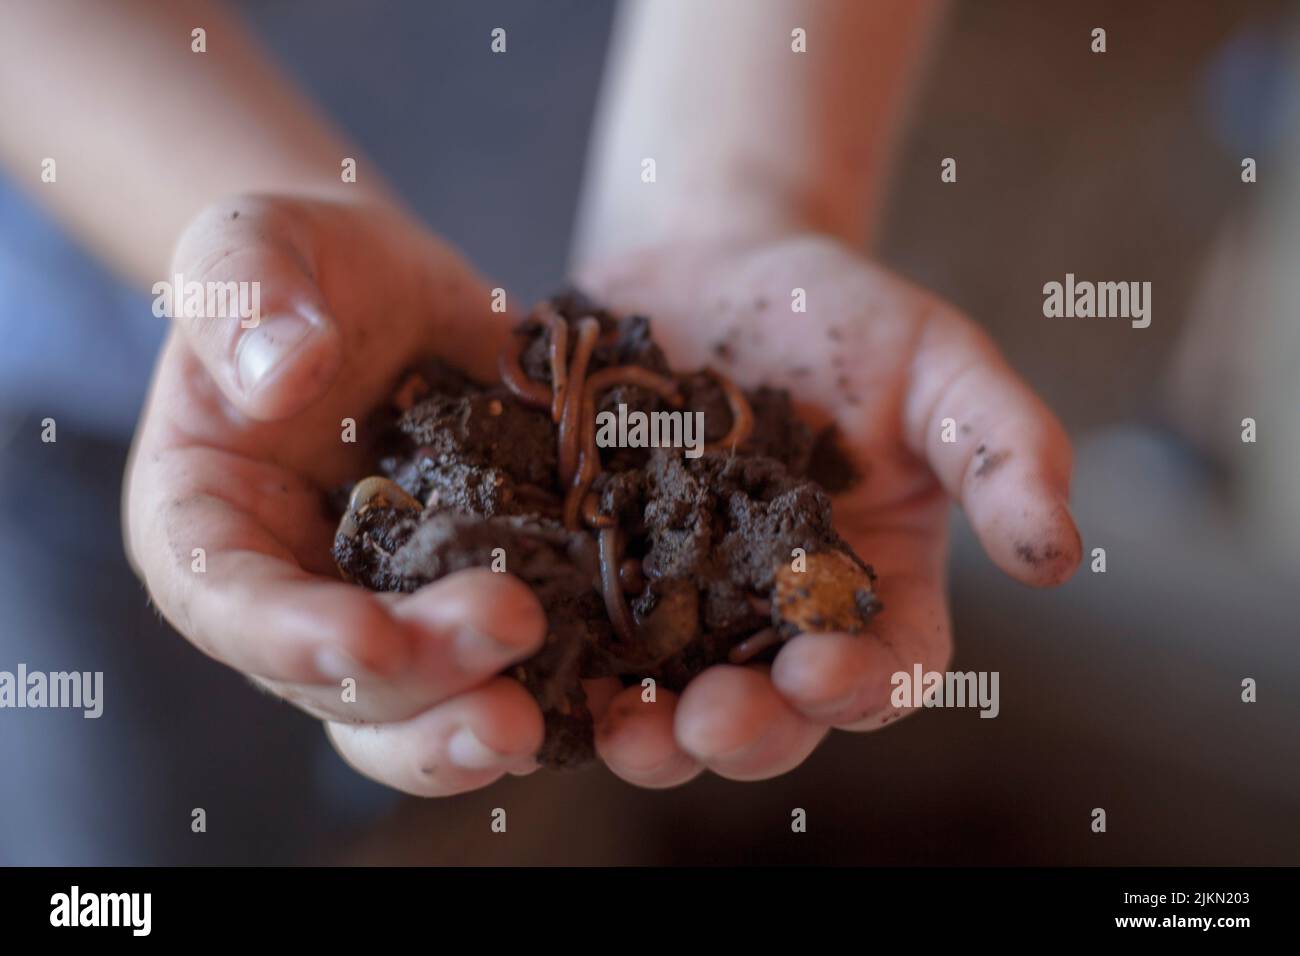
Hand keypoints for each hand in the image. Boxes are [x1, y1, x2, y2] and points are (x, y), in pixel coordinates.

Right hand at [126, 195, 549, 795]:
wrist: (378, 292)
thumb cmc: (294, 267)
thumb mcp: (251, 245)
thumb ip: (244, 296)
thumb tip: (282, 371)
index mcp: (209, 527)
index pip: (231, 604)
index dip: (291, 638)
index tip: (367, 638)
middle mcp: (293, 597)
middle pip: (342, 680)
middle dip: (423, 676)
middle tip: (510, 632)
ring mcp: (387, 610)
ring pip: (419, 708)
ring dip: (476, 725)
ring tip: (546, 717)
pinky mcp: (469, 601)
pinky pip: (507, 669)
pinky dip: (555, 695)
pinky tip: (611, 692)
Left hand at [577, 234, 1081, 785]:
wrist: (716, 263)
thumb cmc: (844, 318)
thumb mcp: (940, 368)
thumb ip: (1005, 451)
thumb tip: (1061, 557)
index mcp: (868, 588)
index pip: (883, 671)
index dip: (860, 688)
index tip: (824, 672)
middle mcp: (771, 618)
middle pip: (768, 712)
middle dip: (742, 730)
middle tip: (706, 724)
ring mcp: (676, 602)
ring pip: (663, 698)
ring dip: (643, 730)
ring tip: (616, 726)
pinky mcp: (592, 569)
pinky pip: (574, 634)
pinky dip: (555, 660)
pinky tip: (531, 657)